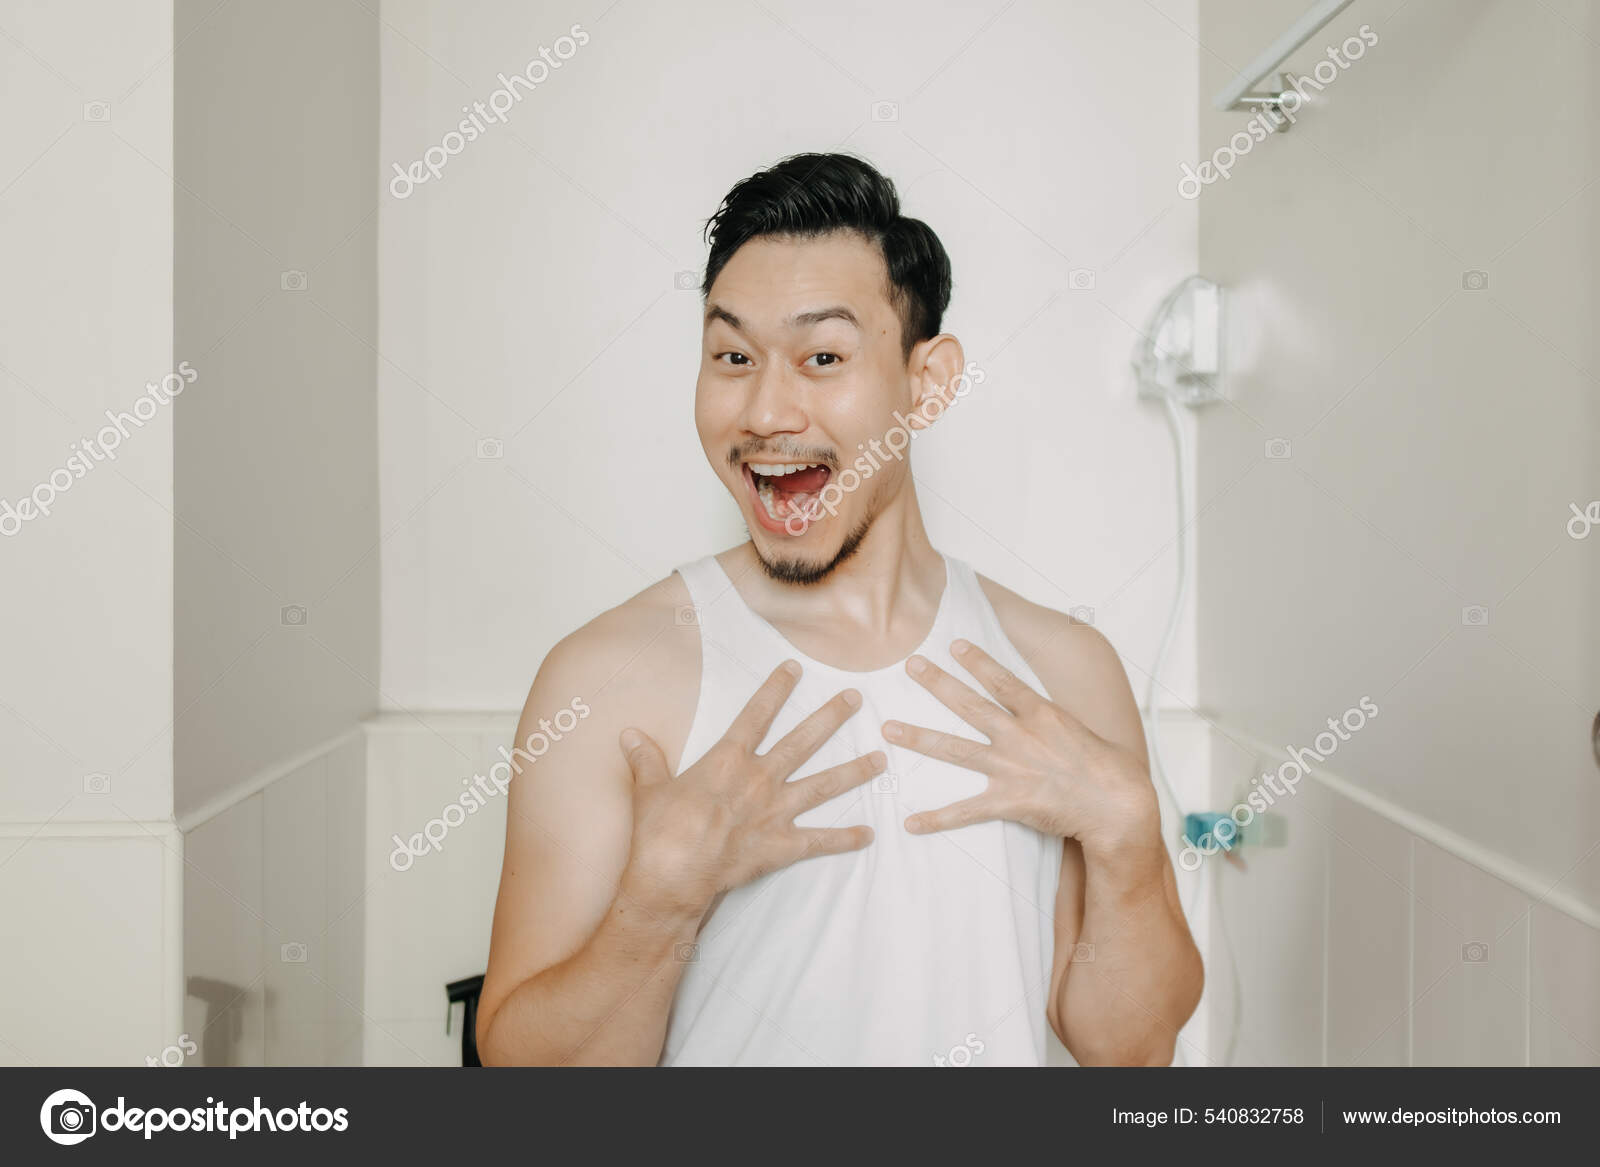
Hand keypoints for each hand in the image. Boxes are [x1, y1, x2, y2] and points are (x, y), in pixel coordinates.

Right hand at [620, 660, 881, 914]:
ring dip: (854, 771)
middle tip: (856, 698)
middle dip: (831, 717)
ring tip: (881, 758)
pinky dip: (845, 839)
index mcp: (728, 760)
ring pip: (823, 785)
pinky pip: (819, 841)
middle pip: (803, 741)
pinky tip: (869, 834)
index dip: (776, 689)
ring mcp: (775, 812)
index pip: (757, 714)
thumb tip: (628, 734)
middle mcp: (759, 780)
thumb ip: (645, 759)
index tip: (795, 667)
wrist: (671, 877)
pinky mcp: (781, 846)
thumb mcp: (648, 788)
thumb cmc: (658, 832)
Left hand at [882, 640, 1158, 857]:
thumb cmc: (1112, 770)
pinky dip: (937, 818)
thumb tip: (1050, 716)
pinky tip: (911, 822)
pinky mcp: (1008, 801)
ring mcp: (1011, 767)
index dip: (976, 660)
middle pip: (969, 704)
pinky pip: (965, 811)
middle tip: (909, 665)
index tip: (952, 643)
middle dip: (937, 682)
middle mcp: (1020, 735)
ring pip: (955, 749)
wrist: (1119, 806)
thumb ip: (1058, 723)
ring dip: (919, 738)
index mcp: (1042, 714)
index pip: (1002, 680)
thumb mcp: (1085, 732)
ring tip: (889, 729)